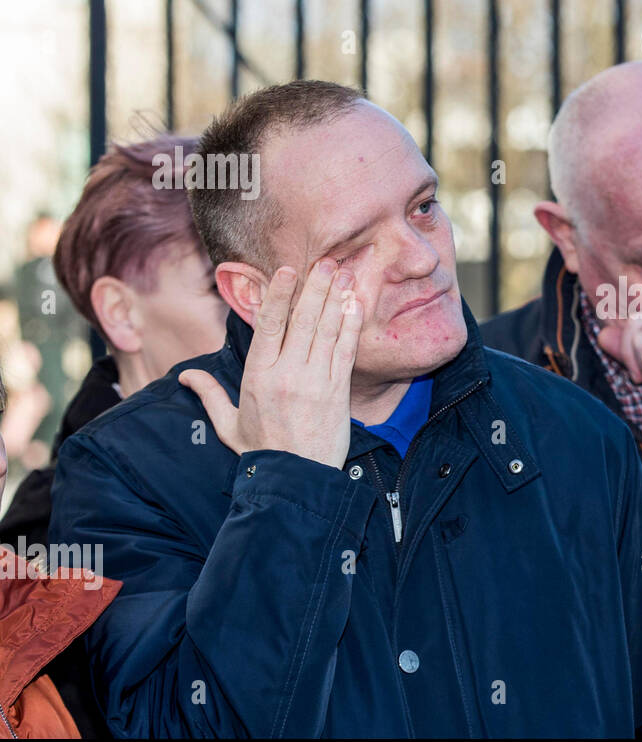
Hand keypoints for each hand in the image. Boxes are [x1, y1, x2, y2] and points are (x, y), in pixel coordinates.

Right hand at [179, 259, 361, 469]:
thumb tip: (186, 376)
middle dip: (315, 287)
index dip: (278, 295)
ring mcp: (315, 381)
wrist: (296, 481)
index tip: (287, 270)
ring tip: (345, 272)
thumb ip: (210, 395)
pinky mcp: (337, 392)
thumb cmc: (262, 452)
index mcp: (257, 376)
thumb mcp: (229, 424)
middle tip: (327, 261)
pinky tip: (355, 305)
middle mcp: (286, 374)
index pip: (267, 325)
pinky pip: (345, 352)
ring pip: (326, 331)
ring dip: (336, 299)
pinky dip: (350, 327)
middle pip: (302, 320)